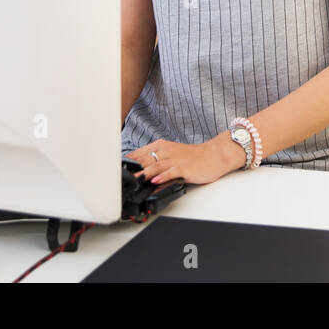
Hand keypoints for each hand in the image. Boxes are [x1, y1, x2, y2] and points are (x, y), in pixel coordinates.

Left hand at [126, 136, 245, 185]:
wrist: (214, 155)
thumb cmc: (193, 157)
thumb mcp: (172, 157)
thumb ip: (156, 165)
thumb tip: (140, 176)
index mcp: (161, 147)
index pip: (139, 154)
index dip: (126, 163)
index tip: (114, 172)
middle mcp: (166, 151)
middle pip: (144, 160)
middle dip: (132, 170)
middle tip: (119, 179)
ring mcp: (175, 159)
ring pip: (155, 166)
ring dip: (143, 173)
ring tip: (134, 180)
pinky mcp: (184, 168)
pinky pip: (171, 172)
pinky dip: (163, 177)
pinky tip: (155, 181)